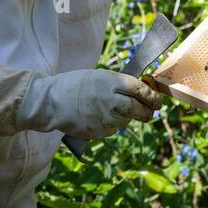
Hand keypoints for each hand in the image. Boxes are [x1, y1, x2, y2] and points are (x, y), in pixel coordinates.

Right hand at [19, 68, 160, 139]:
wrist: (51, 103)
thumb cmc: (73, 85)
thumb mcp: (98, 76)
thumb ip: (118, 83)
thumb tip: (138, 90)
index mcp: (110, 81)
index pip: (139, 89)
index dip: (151, 95)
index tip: (156, 99)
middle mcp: (110, 100)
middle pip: (138, 108)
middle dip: (147, 110)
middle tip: (151, 111)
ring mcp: (104, 118)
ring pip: (126, 120)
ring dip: (128, 117)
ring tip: (119, 111)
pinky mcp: (99, 131)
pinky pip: (113, 129)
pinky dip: (113, 124)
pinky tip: (103, 117)